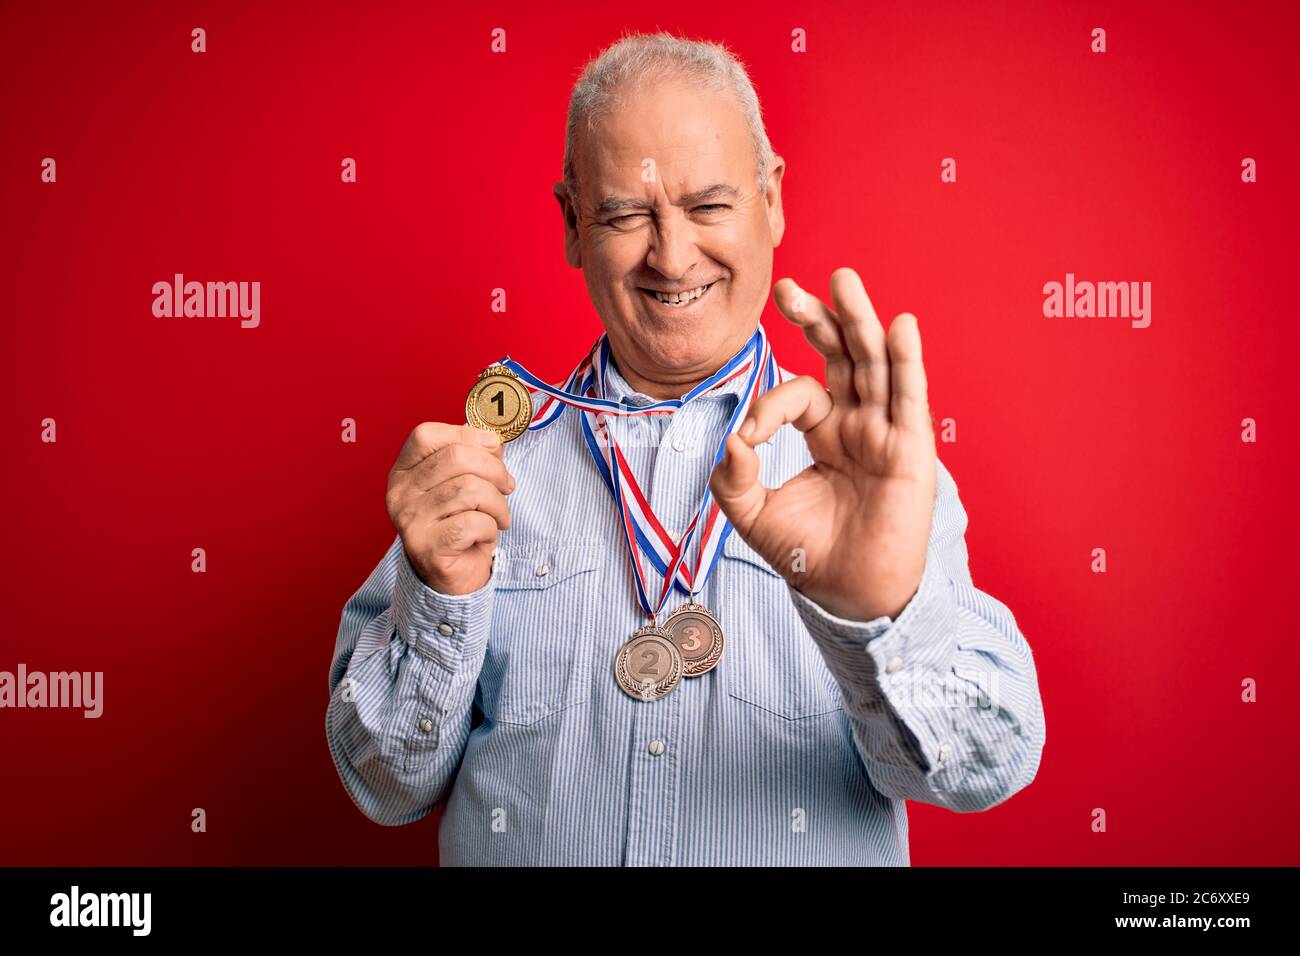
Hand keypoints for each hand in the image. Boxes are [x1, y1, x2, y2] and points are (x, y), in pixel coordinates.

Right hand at [387, 423, 515, 593]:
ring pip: (469, 489)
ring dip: (497, 503)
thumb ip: (474, 458)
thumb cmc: (460, 526)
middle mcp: (400, 493)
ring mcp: (410, 520)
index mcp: (404, 472)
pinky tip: (486, 535)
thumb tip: (493, 441)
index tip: (493, 446)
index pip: (426, 435)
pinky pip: (473, 522)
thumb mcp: (465, 483)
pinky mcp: (427, 546)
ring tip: (499, 516)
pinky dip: (490, 527)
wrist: (452, 578)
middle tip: (507, 486)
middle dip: (494, 469)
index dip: (465, 434)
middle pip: (455, 458)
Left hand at [709, 268, 936, 620]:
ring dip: (859, 321)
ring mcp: (886, 432)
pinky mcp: (911, 450)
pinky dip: (907, 361)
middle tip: (788, 288)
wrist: (848, 595)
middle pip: (841, 356)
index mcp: (824, 432)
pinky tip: (899, 326)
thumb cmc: (808, 555)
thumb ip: (735, 477)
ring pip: (875, 364)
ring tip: (843, 280)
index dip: (768, 404)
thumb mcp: (755, 514)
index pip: (798, 393)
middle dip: (818, 319)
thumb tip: (732, 437)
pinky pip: (909, 398)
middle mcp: (857, 423)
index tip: (748, 436)